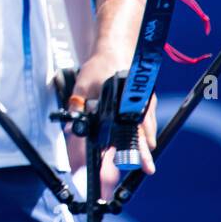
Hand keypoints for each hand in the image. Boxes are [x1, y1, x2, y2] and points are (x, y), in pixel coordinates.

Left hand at [69, 50, 156, 197]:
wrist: (114, 52)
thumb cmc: (100, 68)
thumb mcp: (83, 85)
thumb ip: (77, 106)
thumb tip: (72, 126)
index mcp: (126, 101)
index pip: (133, 129)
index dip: (135, 147)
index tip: (142, 160)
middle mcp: (140, 104)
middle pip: (144, 133)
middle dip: (144, 152)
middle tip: (148, 169)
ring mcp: (145, 104)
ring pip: (146, 130)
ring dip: (142, 144)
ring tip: (144, 164)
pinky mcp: (146, 104)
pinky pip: (146, 123)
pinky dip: (142, 134)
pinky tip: (138, 144)